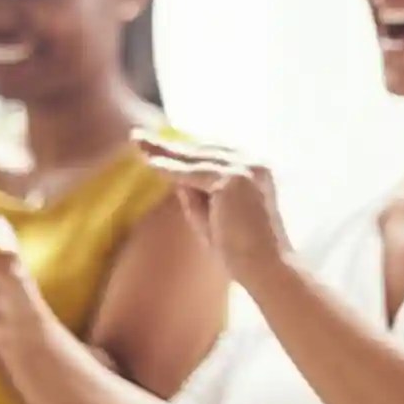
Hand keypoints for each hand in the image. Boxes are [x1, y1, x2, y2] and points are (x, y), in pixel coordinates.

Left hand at [134, 131, 290, 287]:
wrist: (266, 267)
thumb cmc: (242, 252)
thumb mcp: (214, 219)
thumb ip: (197, 198)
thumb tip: (176, 179)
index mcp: (254, 171)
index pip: (213, 153)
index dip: (184, 148)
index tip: (157, 145)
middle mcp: (253, 163)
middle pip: (202, 148)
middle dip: (169, 143)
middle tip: (139, 136)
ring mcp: (245, 168)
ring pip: (195, 156)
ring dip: (164, 148)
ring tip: (137, 141)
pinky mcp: (234, 179)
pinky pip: (192, 171)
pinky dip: (169, 166)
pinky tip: (148, 161)